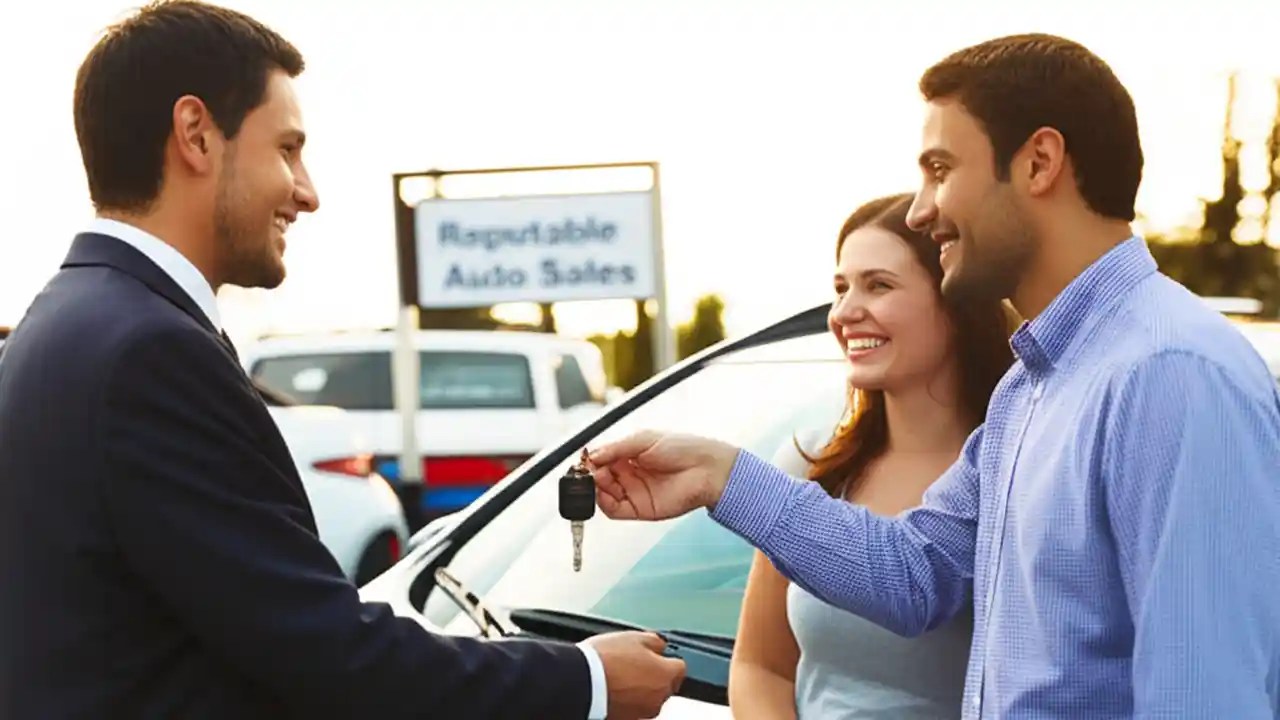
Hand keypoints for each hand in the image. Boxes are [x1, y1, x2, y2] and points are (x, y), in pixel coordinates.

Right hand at [584, 631, 685, 718]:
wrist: (580, 682)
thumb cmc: (605, 660)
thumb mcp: (634, 637)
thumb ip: (656, 642)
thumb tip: (661, 646)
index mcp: (665, 676)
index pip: (680, 668)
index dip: (667, 659)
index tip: (657, 655)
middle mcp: (658, 698)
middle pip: (664, 686)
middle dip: (654, 676)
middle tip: (634, 664)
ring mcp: (641, 713)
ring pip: (648, 699)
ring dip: (639, 690)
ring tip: (619, 676)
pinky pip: (632, 708)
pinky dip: (626, 701)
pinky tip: (612, 689)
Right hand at [587, 431, 740, 520]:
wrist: (705, 469)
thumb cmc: (682, 448)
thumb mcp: (644, 439)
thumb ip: (616, 448)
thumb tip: (592, 456)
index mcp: (630, 455)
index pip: (602, 459)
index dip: (592, 459)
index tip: (585, 458)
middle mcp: (629, 474)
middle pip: (599, 478)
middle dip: (591, 473)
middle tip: (590, 469)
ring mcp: (633, 492)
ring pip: (603, 494)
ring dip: (595, 487)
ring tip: (600, 477)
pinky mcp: (639, 510)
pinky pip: (614, 510)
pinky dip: (603, 503)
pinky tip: (604, 492)